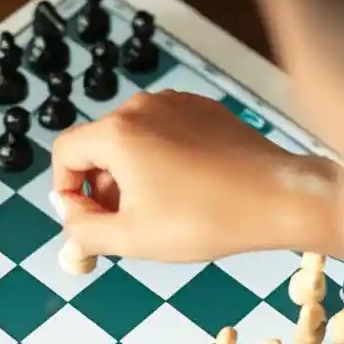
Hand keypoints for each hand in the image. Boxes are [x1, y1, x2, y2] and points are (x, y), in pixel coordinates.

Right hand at [51, 90, 342, 261]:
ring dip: (133, 177)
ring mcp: (176, 105)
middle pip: (99, 147)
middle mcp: (143, 107)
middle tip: (124, 228)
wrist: (277, 199)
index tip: (87, 222)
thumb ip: (84, 231)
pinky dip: (163, 162)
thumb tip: (70, 224)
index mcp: (117, 132)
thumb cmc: (207, 218)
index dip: (67, 192)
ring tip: (161, 214)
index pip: (65, 153)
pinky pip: (165, 134)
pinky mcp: (204, 111)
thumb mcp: (132, 238)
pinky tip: (187, 194)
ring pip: (133, 142)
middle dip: (102, 189)